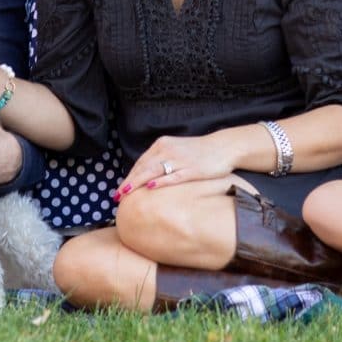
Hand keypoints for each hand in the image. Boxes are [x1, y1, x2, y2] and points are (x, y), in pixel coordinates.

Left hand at [117, 133, 235, 197]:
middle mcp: (168, 150)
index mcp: (163, 145)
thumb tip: (148, 177)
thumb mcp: (176, 150)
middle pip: (143, 167)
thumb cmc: (200, 152)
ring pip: (154, 171)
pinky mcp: (192, 168)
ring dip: (138, 182)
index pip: (141, 162)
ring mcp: (180, 159)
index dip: (129, 176)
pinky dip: (161, 181)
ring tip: (127, 194)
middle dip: (129, 182)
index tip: (120, 189)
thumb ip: (162, 160)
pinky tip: (151, 187)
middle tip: (117, 196)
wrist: (223, 147)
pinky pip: (174, 175)